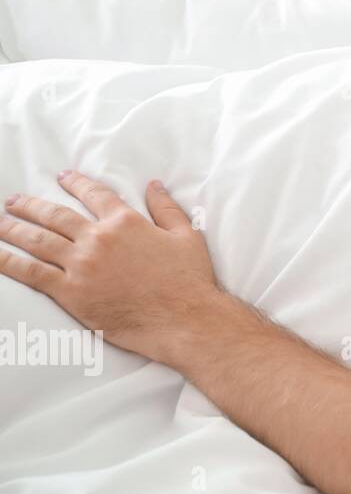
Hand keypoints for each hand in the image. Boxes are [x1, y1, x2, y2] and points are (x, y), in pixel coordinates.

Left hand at [0, 171, 222, 365]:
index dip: (76, 183)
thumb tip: (154, 185)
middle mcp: (98, 238)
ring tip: (0, 223)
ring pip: (38, 240)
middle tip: (14, 201)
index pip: (94, 194)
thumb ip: (167, 208)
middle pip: (56, 215)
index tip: (62, 176)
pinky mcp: (70, 292)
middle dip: (31, 206)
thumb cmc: (189, 279)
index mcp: (126, 222)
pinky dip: (9, 262)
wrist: (183, 317)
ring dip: (13, 229)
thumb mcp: (186, 235)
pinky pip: (32, 273)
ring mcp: (81, 265)